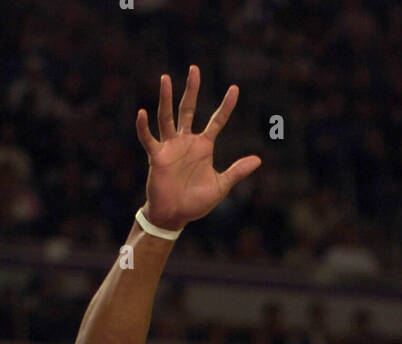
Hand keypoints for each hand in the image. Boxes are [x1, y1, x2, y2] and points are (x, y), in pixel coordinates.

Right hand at [136, 65, 260, 231]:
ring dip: (166, 99)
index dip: (226, 106)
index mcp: (203, 146)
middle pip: (189, 109)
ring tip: (166, 78)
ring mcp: (170, 147)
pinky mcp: (157, 156)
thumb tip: (259, 160)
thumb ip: (237, 171)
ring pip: (168, 117)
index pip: (217, 121)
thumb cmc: (196, 203)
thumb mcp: (221, 186)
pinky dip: (144, 127)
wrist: (175, 216)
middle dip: (192, 90)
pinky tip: (142, 113)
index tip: (234, 89)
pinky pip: (149, 138)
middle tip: (194, 69)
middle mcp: (186, 141)